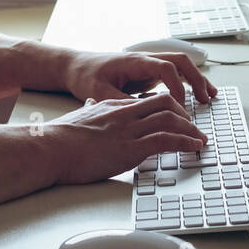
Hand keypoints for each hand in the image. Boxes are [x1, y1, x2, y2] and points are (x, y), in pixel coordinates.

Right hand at [46, 92, 209, 184]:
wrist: (49, 148)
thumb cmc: (59, 138)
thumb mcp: (79, 118)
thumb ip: (91, 112)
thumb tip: (92, 108)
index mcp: (112, 106)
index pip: (147, 100)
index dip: (166, 107)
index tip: (175, 117)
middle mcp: (124, 113)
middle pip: (165, 102)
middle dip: (184, 113)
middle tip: (193, 126)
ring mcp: (128, 130)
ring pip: (170, 119)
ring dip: (190, 129)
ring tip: (199, 139)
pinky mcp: (130, 149)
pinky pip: (166, 140)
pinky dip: (185, 142)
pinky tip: (194, 147)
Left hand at [62, 50, 217, 105]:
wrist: (74, 66)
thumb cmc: (84, 75)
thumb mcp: (99, 93)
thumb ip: (122, 103)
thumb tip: (143, 116)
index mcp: (134, 62)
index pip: (165, 67)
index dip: (177, 86)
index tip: (180, 105)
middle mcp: (144, 60)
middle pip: (180, 61)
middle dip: (197, 79)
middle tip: (207, 99)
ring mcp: (147, 66)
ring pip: (179, 66)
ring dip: (196, 80)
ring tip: (210, 98)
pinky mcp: (146, 74)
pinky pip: (172, 75)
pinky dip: (186, 84)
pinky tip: (194, 97)